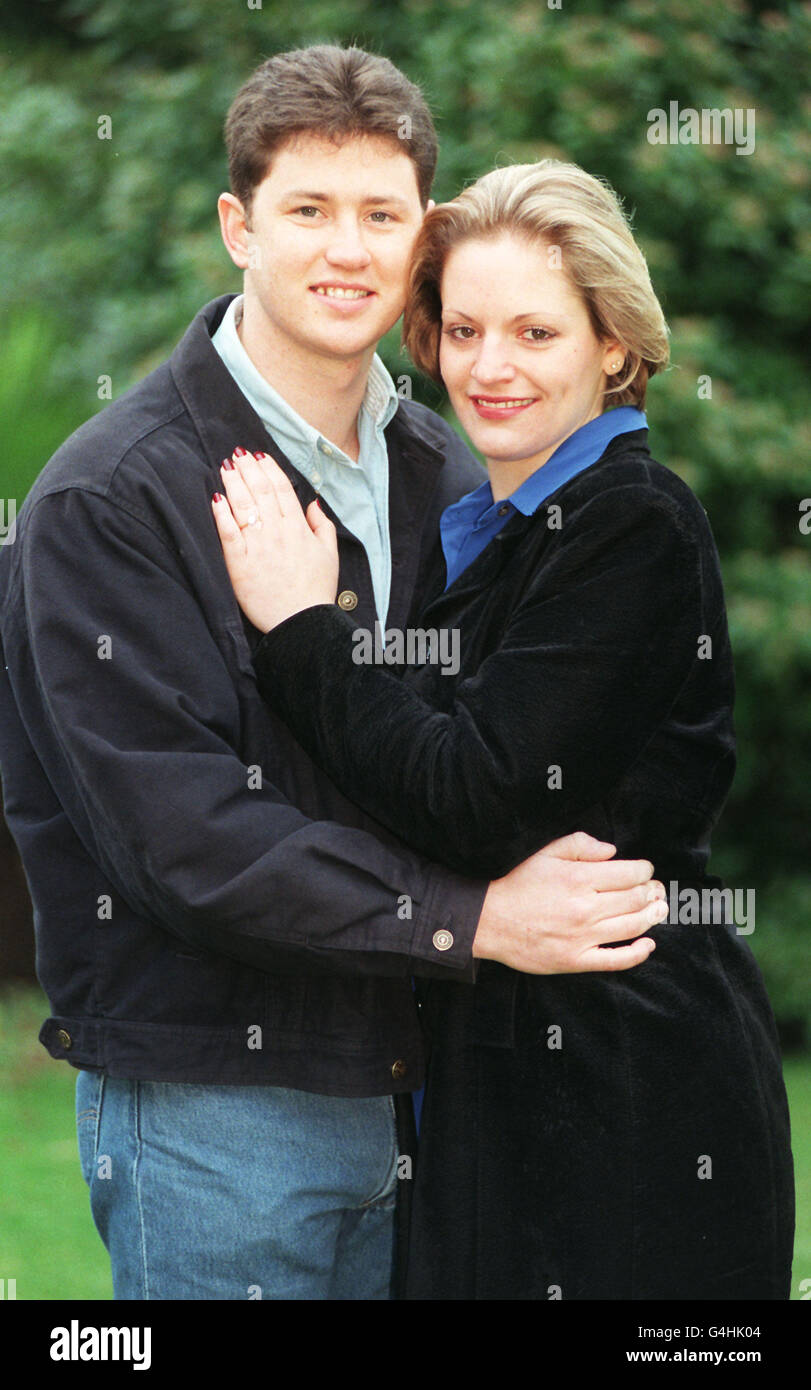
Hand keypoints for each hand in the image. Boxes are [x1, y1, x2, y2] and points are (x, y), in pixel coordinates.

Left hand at [211, 449, 338, 632]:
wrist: (302, 622)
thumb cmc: (316, 590)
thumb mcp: (330, 554)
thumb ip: (322, 525)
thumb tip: (313, 502)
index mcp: (299, 528)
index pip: (281, 489)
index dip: (269, 468)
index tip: (259, 456)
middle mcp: (277, 532)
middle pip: (260, 491)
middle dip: (248, 469)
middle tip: (237, 454)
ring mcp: (258, 547)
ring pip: (243, 506)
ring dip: (233, 483)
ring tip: (226, 467)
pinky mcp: (240, 564)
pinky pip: (228, 533)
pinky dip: (221, 513)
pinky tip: (216, 498)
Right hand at [474, 832, 665, 973]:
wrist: (490, 921)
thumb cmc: (517, 884)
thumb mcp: (545, 854)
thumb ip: (580, 845)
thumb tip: (612, 851)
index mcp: (578, 878)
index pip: (629, 874)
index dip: (644, 870)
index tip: (646, 870)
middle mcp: (585, 907)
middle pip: (635, 899)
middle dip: (652, 891)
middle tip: (657, 889)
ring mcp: (583, 937)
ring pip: (632, 926)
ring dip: (652, 916)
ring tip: (659, 909)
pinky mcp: (576, 960)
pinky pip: (616, 959)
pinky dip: (638, 953)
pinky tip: (649, 944)